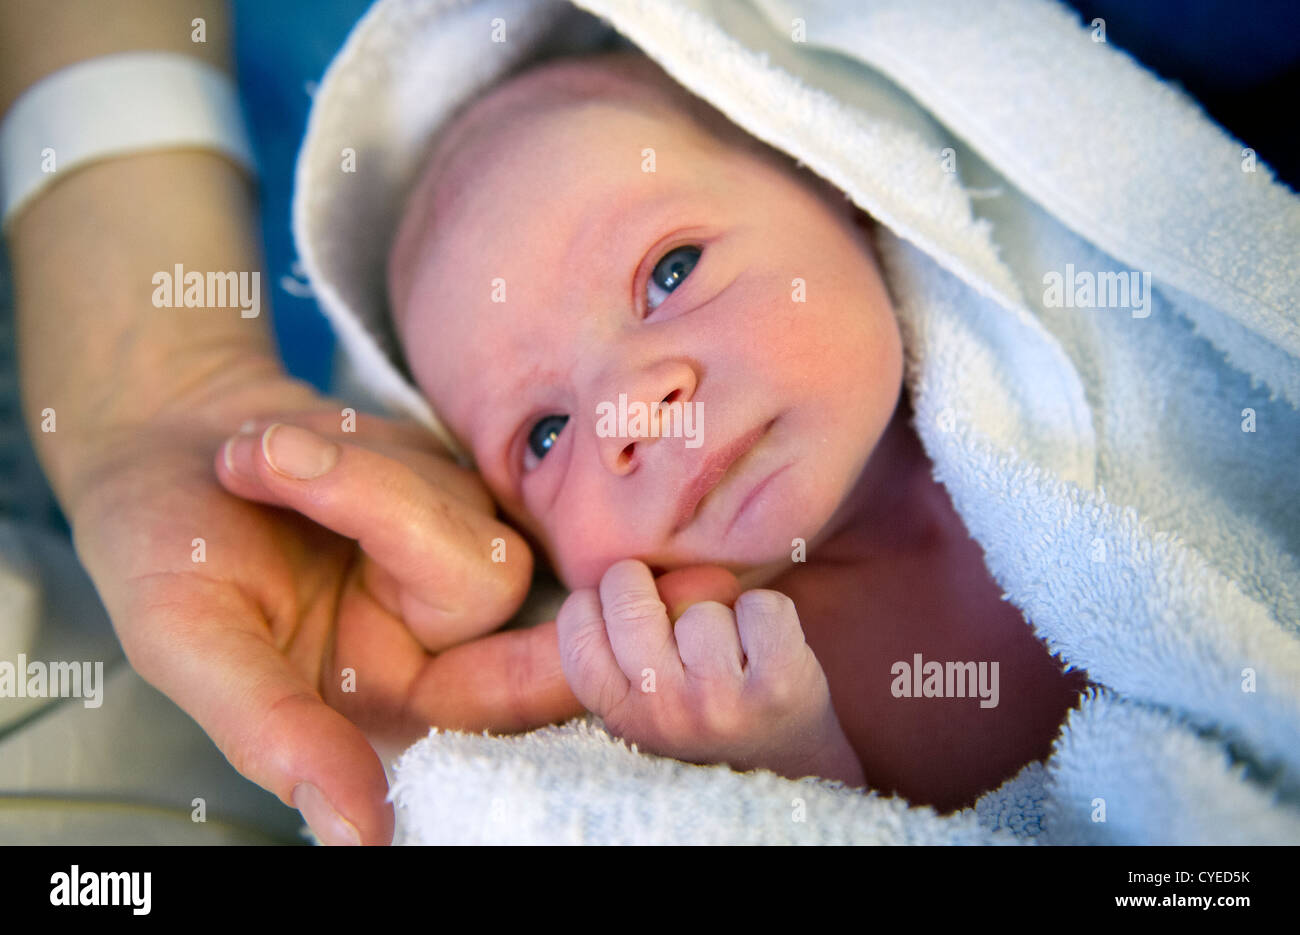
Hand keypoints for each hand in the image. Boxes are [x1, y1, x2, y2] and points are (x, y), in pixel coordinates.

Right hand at [66, 375, 581, 844]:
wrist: (157, 443)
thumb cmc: (159, 549)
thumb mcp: (189, 643)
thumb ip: (274, 732)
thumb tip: (357, 839)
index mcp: (382, 702)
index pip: (488, 711)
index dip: (529, 677)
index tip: (555, 635)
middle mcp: (430, 635)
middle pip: (492, 592)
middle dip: (406, 520)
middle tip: (283, 467)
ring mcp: (443, 548)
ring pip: (462, 517)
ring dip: (354, 479)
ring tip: (249, 459)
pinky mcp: (442, 482)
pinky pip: (438, 463)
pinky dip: (360, 450)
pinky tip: (281, 445)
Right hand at [556, 559, 863, 784]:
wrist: (785, 768)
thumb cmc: (704, 717)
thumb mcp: (645, 705)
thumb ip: (619, 658)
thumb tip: (602, 581)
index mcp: (624, 716)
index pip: (578, 636)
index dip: (594, 603)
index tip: (614, 607)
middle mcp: (666, 711)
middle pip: (630, 603)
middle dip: (642, 581)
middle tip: (662, 599)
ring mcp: (721, 699)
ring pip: (700, 605)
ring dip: (717, 610)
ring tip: (727, 647)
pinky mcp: (778, 684)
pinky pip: (761, 606)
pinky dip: (767, 614)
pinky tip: (765, 646)